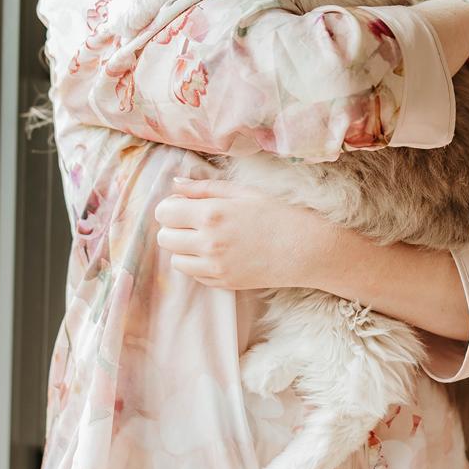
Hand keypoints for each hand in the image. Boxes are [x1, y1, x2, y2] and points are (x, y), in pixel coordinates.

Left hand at [154, 176, 327, 288]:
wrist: (305, 249)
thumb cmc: (278, 214)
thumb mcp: (242, 192)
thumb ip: (204, 188)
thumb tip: (175, 185)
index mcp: (211, 214)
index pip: (164, 213)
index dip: (170, 207)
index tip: (184, 205)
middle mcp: (208, 242)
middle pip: (164, 238)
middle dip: (174, 228)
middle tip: (194, 222)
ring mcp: (214, 267)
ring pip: (175, 260)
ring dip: (184, 248)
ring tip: (207, 239)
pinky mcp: (222, 283)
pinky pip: (194, 275)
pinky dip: (199, 264)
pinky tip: (219, 253)